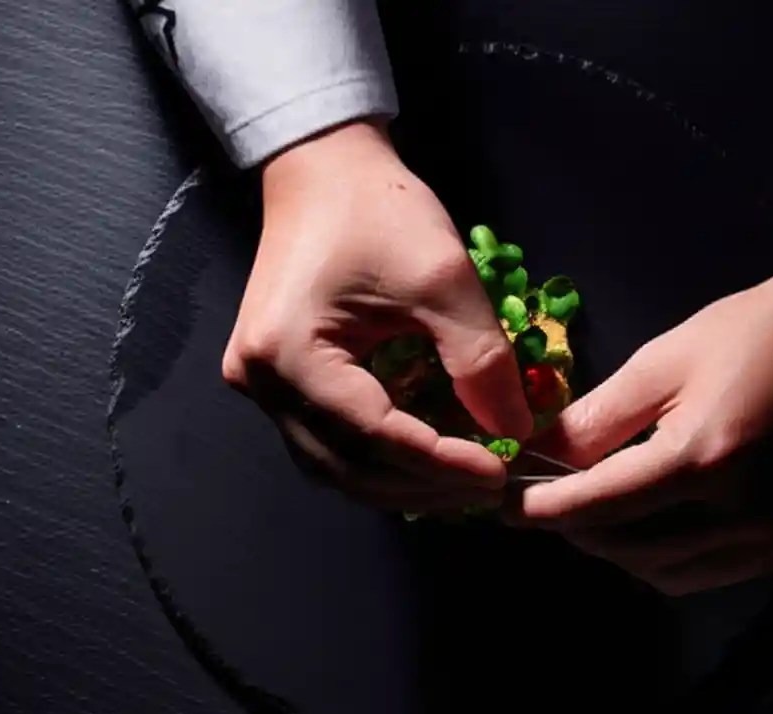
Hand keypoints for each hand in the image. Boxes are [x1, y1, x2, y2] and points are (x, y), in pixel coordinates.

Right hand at [221, 120, 533, 513]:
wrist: (322, 168)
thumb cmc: (376, 210)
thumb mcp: (442, 278)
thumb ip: (480, 360)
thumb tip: (513, 432)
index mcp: (289, 354)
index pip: (374, 435)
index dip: (441, 462)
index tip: (499, 472)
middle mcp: (259, 382)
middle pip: (348, 465)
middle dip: (422, 484)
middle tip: (487, 487)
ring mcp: (259, 384)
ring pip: (335, 463)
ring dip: (400, 479)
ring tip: (461, 479)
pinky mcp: (275, 379)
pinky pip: (328, 438)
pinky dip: (378, 455)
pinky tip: (425, 454)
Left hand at [508, 246, 772, 594]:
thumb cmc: (747, 334)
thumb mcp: (661, 364)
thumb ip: (596, 419)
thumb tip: (537, 456)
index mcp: (706, 458)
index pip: (604, 504)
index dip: (545, 510)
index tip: (503, 507)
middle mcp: (745, 513)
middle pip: (632, 550)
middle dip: (579, 529)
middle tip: (546, 503)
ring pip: (668, 574)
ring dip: (620, 551)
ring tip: (593, 515)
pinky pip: (710, 573)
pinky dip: (666, 560)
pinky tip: (649, 527)